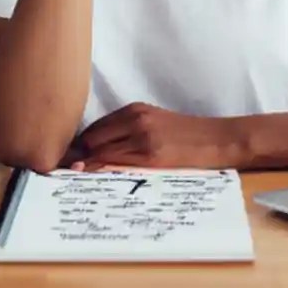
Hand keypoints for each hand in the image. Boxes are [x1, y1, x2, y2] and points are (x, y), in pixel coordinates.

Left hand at [64, 102, 248, 170]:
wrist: (216, 139)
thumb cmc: (186, 135)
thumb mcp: (155, 123)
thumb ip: (128, 129)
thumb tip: (95, 148)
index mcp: (135, 110)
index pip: (94, 127)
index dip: (80, 145)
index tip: (72, 159)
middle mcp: (135, 119)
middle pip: (92, 138)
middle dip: (79, 155)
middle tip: (71, 171)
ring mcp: (142, 137)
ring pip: (100, 152)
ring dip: (87, 165)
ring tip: (78, 176)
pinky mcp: (151, 155)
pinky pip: (116, 164)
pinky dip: (102, 171)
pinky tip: (97, 178)